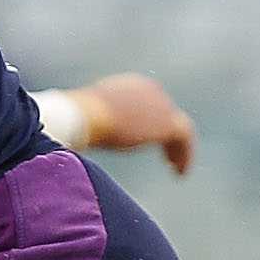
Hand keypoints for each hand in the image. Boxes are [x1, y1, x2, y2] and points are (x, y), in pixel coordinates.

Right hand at [57, 71, 195, 172]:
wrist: (85, 116)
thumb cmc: (75, 119)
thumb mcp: (83, 121)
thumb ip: (91, 126)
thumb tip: (80, 138)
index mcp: (130, 86)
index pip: (149, 103)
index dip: (152, 123)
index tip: (149, 140)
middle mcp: (149, 90)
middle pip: (165, 114)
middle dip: (166, 136)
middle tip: (167, 157)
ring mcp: (161, 104)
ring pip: (178, 128)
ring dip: (178, 149)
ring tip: (175, 168)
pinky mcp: (167, 123)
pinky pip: (184, 139)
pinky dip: (184, 156)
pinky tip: (179, 173)